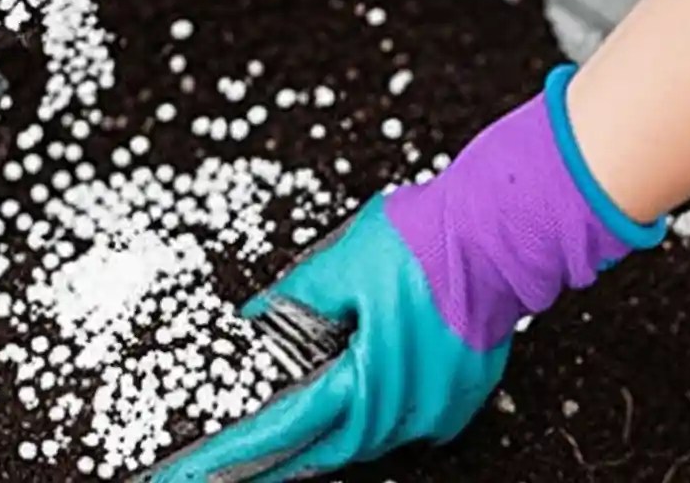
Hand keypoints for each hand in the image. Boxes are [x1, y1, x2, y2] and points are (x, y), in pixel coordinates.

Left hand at [153, 65, 665, 480]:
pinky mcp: (458, 395)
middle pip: (320, 452)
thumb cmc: (429, 241)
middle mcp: (402, 410)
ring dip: (314, 445)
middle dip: (265, 466)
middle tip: (216, 473)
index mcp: (364, 382)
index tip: (186, 476)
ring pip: (361, 441)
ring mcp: (435, 409)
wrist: (504, 230)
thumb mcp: (340, 262)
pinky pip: (397, 424)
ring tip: (268, 453)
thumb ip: (294, 297)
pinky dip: (359, 424)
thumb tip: (257, 314)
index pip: (280, 432)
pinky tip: (339, 416)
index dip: (227, 458)